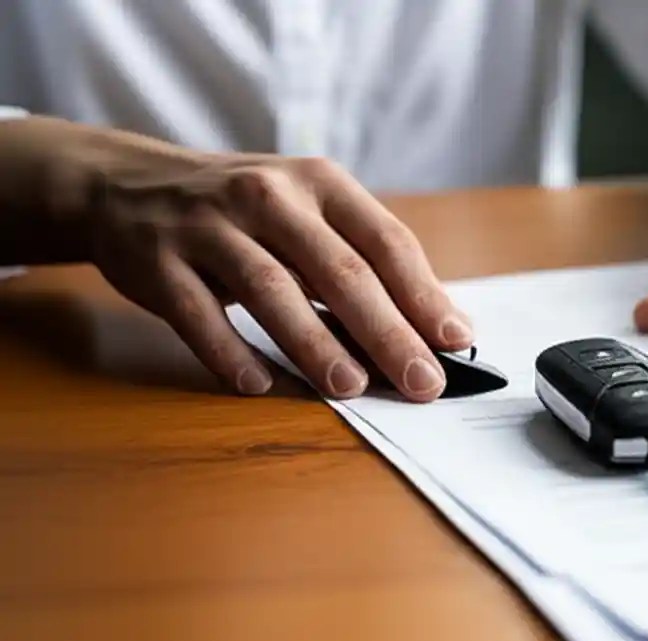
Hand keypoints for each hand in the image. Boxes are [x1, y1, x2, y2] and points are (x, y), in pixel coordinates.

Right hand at [63, 128, 469, 400]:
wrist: (128, 185)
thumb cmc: (246, 213)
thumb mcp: (308, 214)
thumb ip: (365, 263)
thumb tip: (438, 329)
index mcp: (320, 184)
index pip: (386, 241)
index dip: (424, 294)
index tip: (457, 342)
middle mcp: (269, 196)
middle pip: (339, 270)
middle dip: (387, 332)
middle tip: (420, 381)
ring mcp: (209, 226)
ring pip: (271, 289)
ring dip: (314, 343)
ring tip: (350, 386)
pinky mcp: (159, 261)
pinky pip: (197, 312)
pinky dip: (229, 352)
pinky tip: (259, 385)